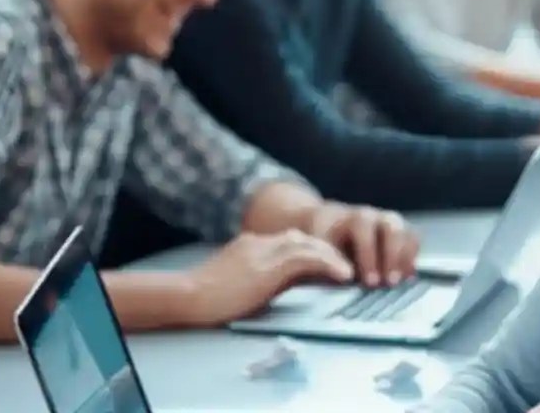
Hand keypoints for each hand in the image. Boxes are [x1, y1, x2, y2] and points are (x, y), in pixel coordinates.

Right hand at [183, 230, 353, 325]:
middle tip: (346, 268)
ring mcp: (266, 250)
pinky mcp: (271, 264)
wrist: (189, 297)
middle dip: (328, 251)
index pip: (292, 242)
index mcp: (253, 245)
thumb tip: (293, 284)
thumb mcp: (243, 284)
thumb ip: (266, 279)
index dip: (313, 252)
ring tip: (351, 273)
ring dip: (334, 257)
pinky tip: (344, 275)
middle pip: (305, 239)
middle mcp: (262, 242)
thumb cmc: (208, 300)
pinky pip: (309, 258)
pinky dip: (330, 264)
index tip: (329, 266)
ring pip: (311, 244)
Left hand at [306, 202, 419, 287]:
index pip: (366, 234)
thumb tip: (348, 276)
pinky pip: (413, 242)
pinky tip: (406, 278)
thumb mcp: (321, 249)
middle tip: (390, 283)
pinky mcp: (401, 232)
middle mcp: (377, 217)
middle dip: (392, 256)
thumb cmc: (325, 239)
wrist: (331, 224)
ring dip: (406, 259)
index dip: (369, 258)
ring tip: (401, 282)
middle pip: (393, 228)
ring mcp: (391, 222)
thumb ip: (333, 261)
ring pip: (407, 233)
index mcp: (355, 218)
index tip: (370, 282)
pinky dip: (412, 259)